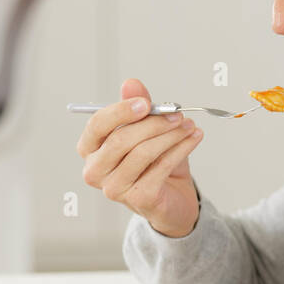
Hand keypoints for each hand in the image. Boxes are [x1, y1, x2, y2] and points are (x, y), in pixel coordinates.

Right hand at [76, 78, 202, 236]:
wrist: (172, 198)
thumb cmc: (153, 162)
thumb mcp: (146, 131)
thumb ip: (137, 107)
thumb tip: (131, 83)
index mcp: (90, 149)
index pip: (97, 126)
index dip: (121, 112)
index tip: (146, 103)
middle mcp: (95, 171)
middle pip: (121, 140)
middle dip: (153, 123)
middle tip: (177, 114)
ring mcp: (115, 188)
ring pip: (143, 153)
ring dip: (170, 135)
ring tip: (189, 125)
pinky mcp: (139, 199)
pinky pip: (161, 167)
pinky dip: (181, 149)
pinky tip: (194, 138)